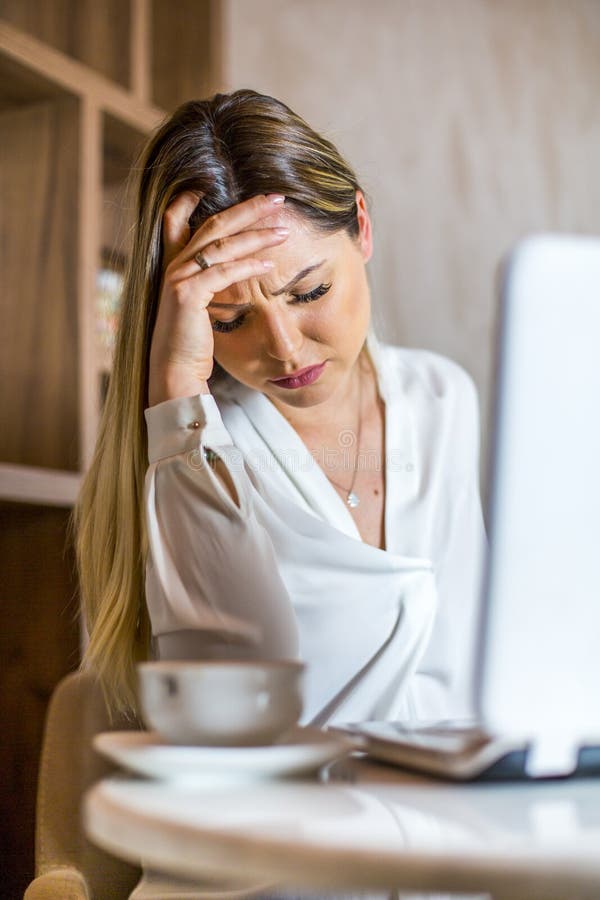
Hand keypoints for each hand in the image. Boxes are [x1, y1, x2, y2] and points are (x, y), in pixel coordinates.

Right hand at [147, 192, 287, 406]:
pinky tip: (270, 265)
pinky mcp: (187, 295)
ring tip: (284, 230)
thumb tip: (232, 270)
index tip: (216, 181)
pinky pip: (224, 273)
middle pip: (213, 224)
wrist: (173, 373)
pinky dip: (249, 266)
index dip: (192, 198)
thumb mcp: (199, 307)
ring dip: (257, 235)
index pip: (176, 219)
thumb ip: (209, 283)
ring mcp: (177, 278)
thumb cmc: (190, 344)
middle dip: (248, 208)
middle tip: (277, 197)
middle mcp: (173, 265)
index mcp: (174, 264)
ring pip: (222, 244)